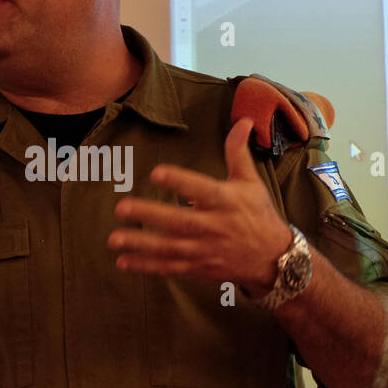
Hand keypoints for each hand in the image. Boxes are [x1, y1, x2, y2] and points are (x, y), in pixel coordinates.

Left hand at [108, 117, 292, 295]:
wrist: (273, 258)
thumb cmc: (257, 213)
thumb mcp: (250, 182)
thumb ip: (237, 152)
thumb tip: (241, 120)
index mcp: (226, 201)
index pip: (200, 189)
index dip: (179, 181)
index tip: (156, 172)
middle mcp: (214, 226)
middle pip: (178, 221)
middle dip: (149, 215)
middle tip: (121, 207)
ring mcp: (204, 249)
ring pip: (169, 247)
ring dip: (140, 244)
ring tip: (114, 238)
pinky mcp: (198, 266)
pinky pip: (169, 266)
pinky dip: (147, 266)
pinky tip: (123, 261)